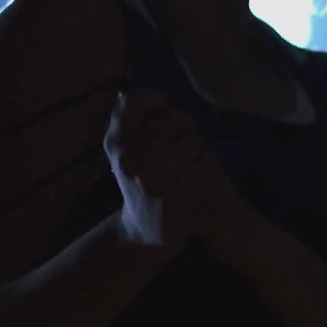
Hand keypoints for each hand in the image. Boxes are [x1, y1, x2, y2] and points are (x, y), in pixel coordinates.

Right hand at [102, 88, 247, 248]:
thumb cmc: (139, 183)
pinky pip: (206, 166)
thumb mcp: (123, 153)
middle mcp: (131, 157)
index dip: (157, 101)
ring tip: (190, 169)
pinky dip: (210, 172)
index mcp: (116, 142)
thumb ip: (125, 122)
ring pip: (194, 142)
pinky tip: (201, 183)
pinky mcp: (177, 196)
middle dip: (185, 130)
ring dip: (199, 152)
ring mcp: (154, 177)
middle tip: (182, 150)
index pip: (139, 100)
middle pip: (176, 120)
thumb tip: (123, 93)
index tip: (163, 111)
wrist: (144, 233)